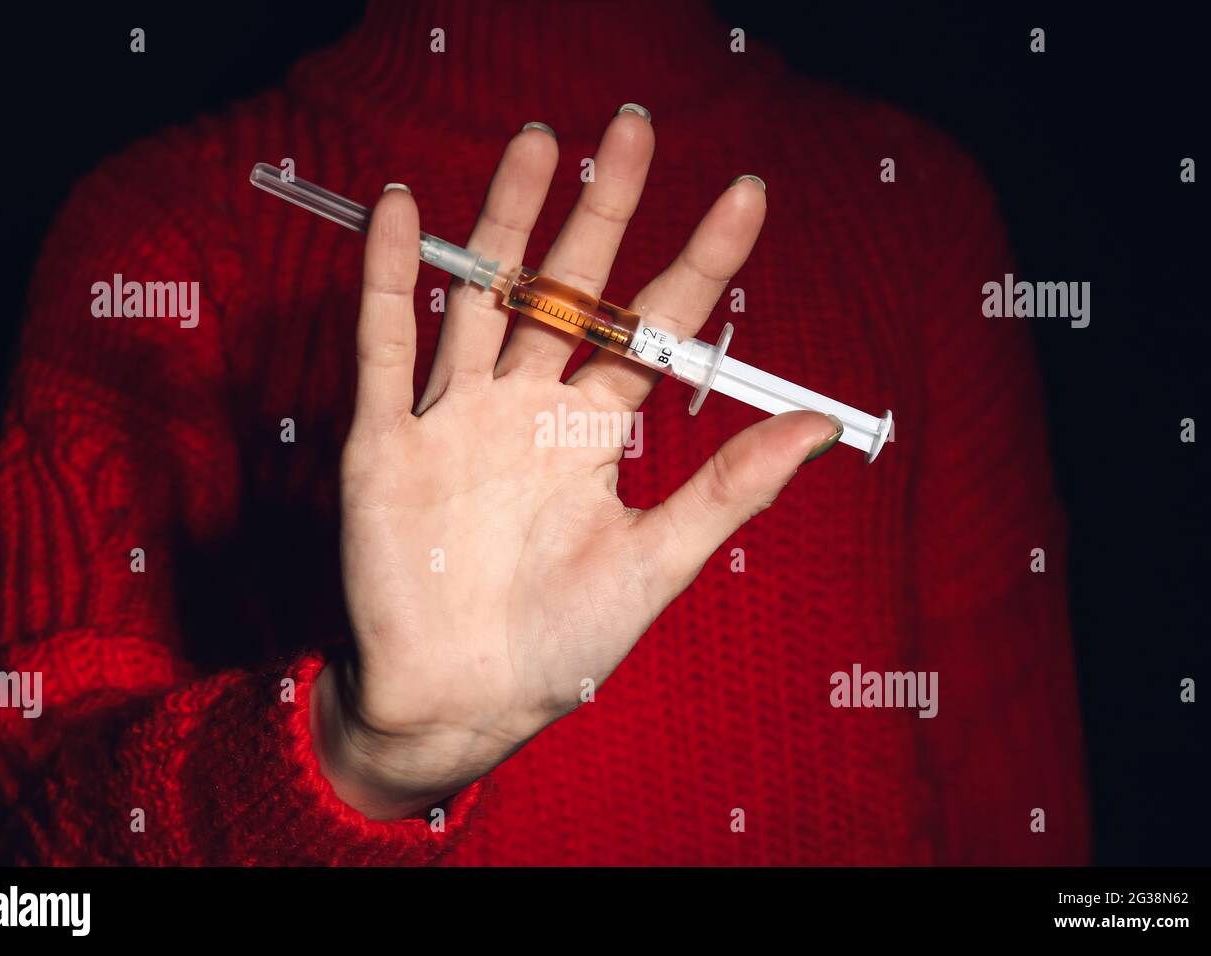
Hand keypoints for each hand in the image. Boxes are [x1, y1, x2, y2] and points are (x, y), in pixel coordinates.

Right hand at [313, 108, 842, 819]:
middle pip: (571, 291)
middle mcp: (529, 410)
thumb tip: (823, 427)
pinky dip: (393, 278)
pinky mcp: (388, 440)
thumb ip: (728, 489)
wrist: (459, 701)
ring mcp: (455, 418)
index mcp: (596, 436)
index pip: (655, 330)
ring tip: (540, 141)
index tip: (746, 195)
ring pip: (486, 297)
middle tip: (636, 129)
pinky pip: (388, 344)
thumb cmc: (560, 645)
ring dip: (508, 222)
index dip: (700, 264)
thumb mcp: (656, 562)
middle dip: (604, 213)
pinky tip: (408, 210)